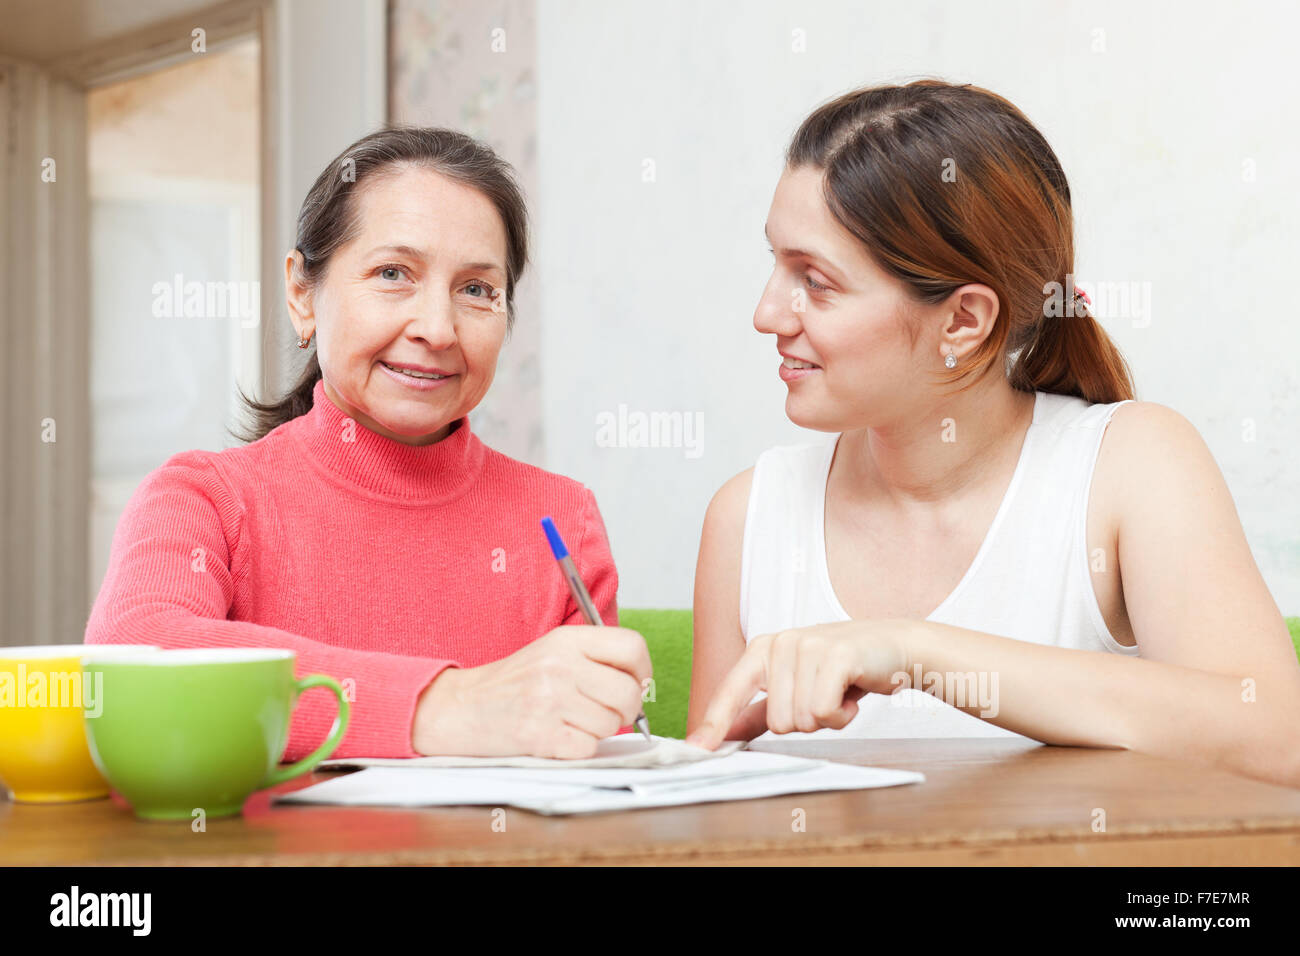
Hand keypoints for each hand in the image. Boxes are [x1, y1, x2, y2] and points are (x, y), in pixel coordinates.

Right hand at [411, 625, 650, 757]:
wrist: (461, 708)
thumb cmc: (513, 683)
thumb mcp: (552, 651)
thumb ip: (595, 658)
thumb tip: (641, 681)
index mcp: (566, 640)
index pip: (631, 646)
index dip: (642, 669)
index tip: (636, 681)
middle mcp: (560, 666)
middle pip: (628, 692)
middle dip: (625, 709)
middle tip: (606, 711)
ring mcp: (550, 701)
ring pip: (611, 724)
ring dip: (598, 730)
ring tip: (571, 721)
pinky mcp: (541, 735)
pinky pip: (588, 748)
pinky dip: (578, 748)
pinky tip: (558, 737)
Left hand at [685, 620, 914, 749]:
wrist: (894, 647)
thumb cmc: (843, 670)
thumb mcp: (796, 686)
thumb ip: (758, 710)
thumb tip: (724, 734)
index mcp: (762, 649)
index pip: (729, 692)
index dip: (713, 724)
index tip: (696, 749)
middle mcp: (779, 642)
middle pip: (776, 722)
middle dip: (807, 722)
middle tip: (827, 697)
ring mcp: (806, 646)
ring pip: (801, 720)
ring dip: (828, 719)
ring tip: (840, 693)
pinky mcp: (836, 655)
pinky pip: (823, 711)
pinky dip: (843, 715)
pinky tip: (852, 693)